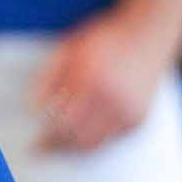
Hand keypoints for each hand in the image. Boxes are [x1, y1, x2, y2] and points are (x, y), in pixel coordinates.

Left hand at [30, 9, 178, 151]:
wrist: (148, 33)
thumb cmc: (104, 39)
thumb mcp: (69, 48)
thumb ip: (49, 76)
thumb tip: (34, 106)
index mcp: (88, 77)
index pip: (61, 120)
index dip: (45, 134)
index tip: (34, 142)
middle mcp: (109, 96)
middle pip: (75, 137)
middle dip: (56, 145)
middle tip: (42, 148)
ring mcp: (127, 110)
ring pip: (93, 144)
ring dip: (73, 148)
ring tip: (59, 145)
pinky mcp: (138, 119)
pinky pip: (111, 140)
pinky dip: (95, 141)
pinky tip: (82, 135)